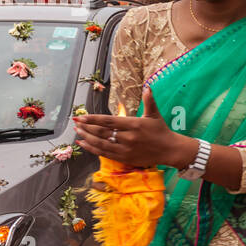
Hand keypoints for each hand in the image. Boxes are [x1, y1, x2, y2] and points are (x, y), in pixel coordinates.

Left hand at [74, 87, 194, 167]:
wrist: (170, 150)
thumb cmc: (162, 131)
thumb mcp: (155, 115)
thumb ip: (149, 101)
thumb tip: (148, 87)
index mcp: (134, 124)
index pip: (108, 121)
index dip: (93, 119)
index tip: (81, 117)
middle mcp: (128, 137)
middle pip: (102, 132)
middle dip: (87, 127)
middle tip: (75, 123)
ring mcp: (125, 149)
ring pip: (101, 143)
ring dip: (87, 138)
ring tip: (77, 132)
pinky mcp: (125, 158)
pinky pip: (105, 153)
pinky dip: (92, 149)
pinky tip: (84, 144)